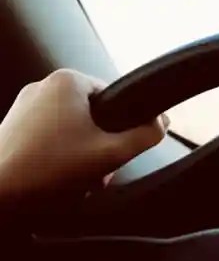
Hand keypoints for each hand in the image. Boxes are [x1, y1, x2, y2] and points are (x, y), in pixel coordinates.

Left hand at [0, 69, 167, 205]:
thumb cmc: (48, 171)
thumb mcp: (111, 154)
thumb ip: (146, 135)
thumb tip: (161, 123)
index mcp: (67, 80)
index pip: (115, 97)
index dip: (121, 127)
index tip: (113, 151)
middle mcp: (42, 86)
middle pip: (92, 115)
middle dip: (99, 145)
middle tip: (96, 170)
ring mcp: (22, 107)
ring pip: (71, 129)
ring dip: (80, 154)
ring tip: (74, 179)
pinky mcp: (10, 127)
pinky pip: (48, 137)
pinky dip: (57, 157)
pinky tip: (55, 180)